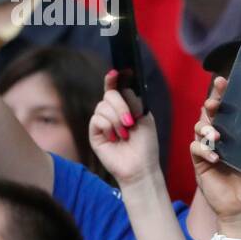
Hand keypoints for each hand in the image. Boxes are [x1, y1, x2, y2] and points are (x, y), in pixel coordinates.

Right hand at [90, 71, 157, 188]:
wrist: (140, 166)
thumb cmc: (146, 144)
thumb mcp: (144, 118)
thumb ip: (134, 101)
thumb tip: (121, 87)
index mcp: (126, 107)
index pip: (116, 88)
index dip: (113, 79)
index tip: (115, 72)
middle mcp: (112, 112)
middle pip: (109, 95)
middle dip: (121, 105)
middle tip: (131, 121)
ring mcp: (102, 122)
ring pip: (102, 106)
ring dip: (117, 119)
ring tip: (125, 134)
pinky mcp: (94, 133)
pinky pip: (97, 119)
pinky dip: (108, 127)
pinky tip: (116, 138)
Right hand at [190, 76, 240, 229]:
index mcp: (239, 134)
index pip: (231, 109)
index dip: (225, 94)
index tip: (223, 80)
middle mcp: (223, 138)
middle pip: (211, 113)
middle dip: (211, 103)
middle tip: (215, 103)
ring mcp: (210, 149)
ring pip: (200, 127)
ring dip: (206, 127)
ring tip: (217, 136)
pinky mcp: (201, 163)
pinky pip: (196, 148)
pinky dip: (204, 149)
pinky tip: (216, 158)